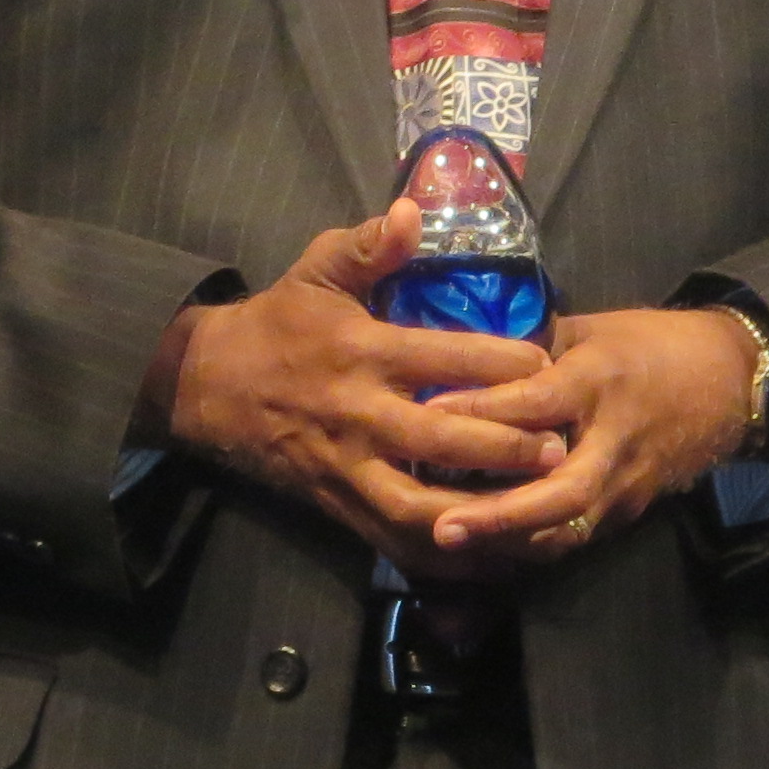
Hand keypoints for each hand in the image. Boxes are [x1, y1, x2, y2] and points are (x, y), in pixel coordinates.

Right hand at [137, 203, 562, 578]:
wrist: (208, 388)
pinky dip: (442, 555)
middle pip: (439, 440)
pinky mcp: (340, 506)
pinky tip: (489, 557)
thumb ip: (368, 245)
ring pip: (419, 505)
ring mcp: (349, 468)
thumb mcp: (315, 270)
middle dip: (503, 448)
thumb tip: (413, 211)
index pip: (441, 358)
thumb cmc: (277, 324)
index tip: (545, 362)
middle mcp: (359, 415)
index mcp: (361, 352)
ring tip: (535, 511)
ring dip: (480, 513)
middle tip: (560, 448)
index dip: (499, 362)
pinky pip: (395, 541)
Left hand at [424, 306, 755, 563]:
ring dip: (509, 542)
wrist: (729, 382)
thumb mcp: (592, 330)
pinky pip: (574, 535)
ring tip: (452, 544)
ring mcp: (625, 483)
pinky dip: (529, 543)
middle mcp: (613, 441)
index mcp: (600, 382)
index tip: (427, 415)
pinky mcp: (628, 510)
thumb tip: (462, 354)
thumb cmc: (650, 344)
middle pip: (561, 493)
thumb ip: (531, 347)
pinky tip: (484, 546)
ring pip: (567, 529)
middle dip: (499, 517)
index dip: (482, 411)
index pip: (537, 404)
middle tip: (443, 528)